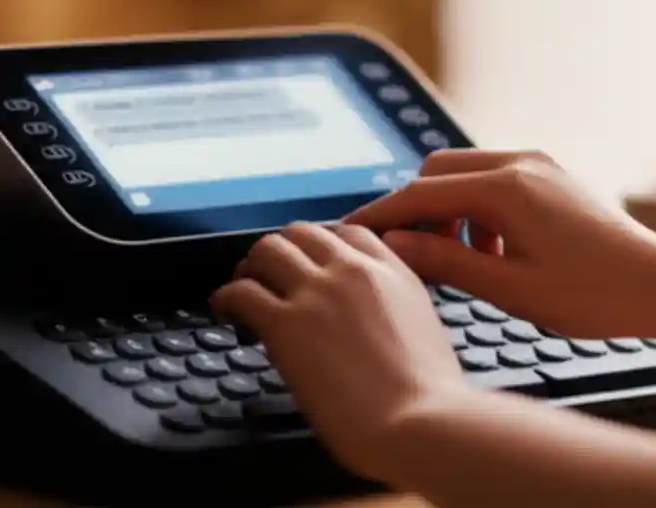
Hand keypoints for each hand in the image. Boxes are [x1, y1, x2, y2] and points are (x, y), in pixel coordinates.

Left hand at [210, 222, 474, 480]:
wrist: (419, 422)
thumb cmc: (430, 398)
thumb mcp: (424, 331)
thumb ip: (394, 311)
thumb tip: (369, 323)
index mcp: (393, 272)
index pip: (348, 233)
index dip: (321, 245)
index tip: (310, 263)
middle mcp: (352, 270)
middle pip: (302, 233)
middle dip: (282, 250)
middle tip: (270, 274)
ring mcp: (317, 292)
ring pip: (267, 250)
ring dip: (251, 266)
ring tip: (243, 287)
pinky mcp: (285, 323)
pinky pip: (241, 291)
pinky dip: (226, 296)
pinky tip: (225, 309)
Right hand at [345, 149, 655, 338]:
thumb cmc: (596, 295)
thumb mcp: (510, 288)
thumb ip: (445, 261)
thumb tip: (392, 245)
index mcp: (507, 188)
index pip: (419, 193)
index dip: (380, 217)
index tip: (348, 235)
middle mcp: (521, 162)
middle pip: (436, 172)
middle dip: (414, 210)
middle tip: (405, 254)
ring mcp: (539, 163)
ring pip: (463, 173)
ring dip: (446, 209)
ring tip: (454, 259)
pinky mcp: (551, 174)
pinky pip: (493, 179)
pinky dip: (475, 207)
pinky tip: (489, 250)